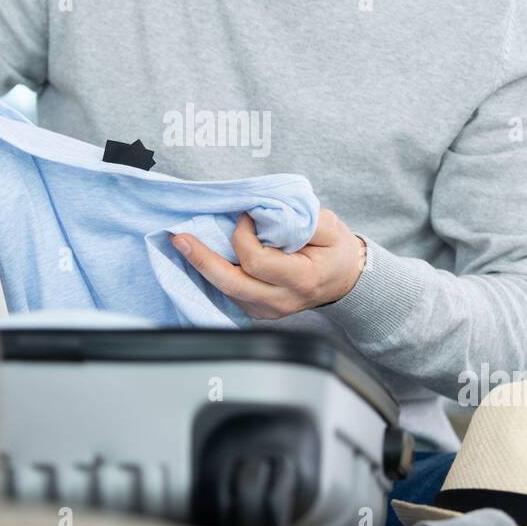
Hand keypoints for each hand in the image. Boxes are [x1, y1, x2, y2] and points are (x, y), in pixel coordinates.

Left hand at [171, 207, 366, 319]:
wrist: (346, 281)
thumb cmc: (336, 251)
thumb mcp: (330, 228)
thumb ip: (300, 220)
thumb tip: (264, 213)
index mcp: (301, 279)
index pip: (257, 261)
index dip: (244, 236)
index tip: (246, 217)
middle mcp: (282, 301)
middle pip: (232, 284)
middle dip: (202, 260)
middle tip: (180, 239)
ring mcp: (268, 311)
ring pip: (226, 292)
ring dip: (204, 268)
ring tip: (184, 244)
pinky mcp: (258, 312)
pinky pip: (230, 295)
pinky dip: (215, 275)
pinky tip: (203, 258)